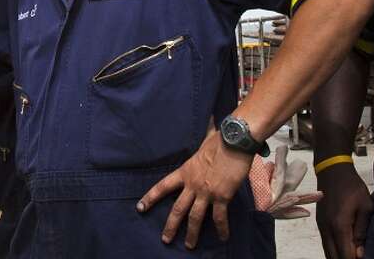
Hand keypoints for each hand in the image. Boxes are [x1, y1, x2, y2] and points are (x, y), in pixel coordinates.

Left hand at [137, 127, 252, 248]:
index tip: (140, 208)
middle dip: (170, 226)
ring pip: (195, 217)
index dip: (150, 198)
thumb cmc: (219, 140)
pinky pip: (219, 217)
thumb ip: (200, 145)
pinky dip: (221, 229)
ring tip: (189, 246)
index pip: (162, 186)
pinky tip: (223, 237)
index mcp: (184, 171)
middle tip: (165, 239)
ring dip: (192, 233)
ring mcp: (206, 192)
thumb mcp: (202, 143)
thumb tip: (205, 127)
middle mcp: (192, 184)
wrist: (234, 142)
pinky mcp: (222, 196)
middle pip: (177, 208)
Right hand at [316, 162, 371, 258]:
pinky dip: (333, 250)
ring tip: (350, 255)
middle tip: (356, 258)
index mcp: (339, 226)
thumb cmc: (351, 187)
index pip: (344, 255)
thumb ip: (361, 232)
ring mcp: (321, 226)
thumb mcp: (365, 207)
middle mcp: (326, 229)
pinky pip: (325, 243)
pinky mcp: (319, 222)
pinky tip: (343, 250)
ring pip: (327, 251)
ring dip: (338, 256)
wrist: (331, 171)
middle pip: (333, 256)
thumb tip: (359, 254)